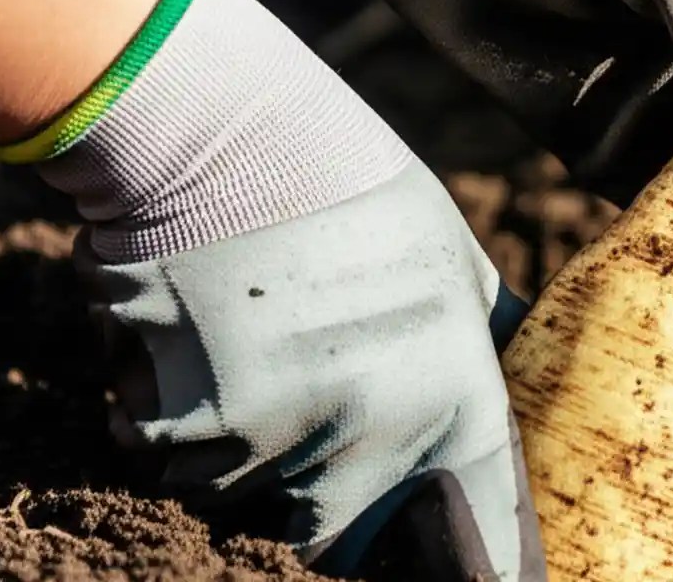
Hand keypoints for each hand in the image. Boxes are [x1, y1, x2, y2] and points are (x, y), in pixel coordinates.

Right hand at [61, 0, 544, 578]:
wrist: (224, 132)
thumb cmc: (351, 190)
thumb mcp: (454, 263)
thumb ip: (481, 348)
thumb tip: (510, 399)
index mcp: (454, 401)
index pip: (467, 538)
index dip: (444, 553)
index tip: (411, 547)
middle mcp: (369, 437)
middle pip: (330, 533)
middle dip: (310, 487)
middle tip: (294, 401)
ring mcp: (271, 438)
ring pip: (233, 492)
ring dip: (227, 442)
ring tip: (240, 341)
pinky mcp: (181, 422)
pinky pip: (165, 452)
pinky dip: (162, 411)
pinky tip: (188, 333)